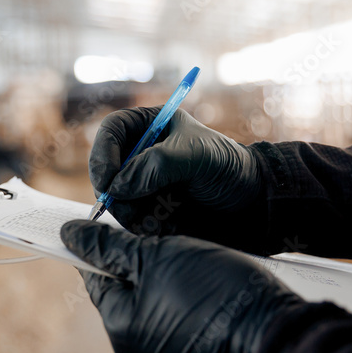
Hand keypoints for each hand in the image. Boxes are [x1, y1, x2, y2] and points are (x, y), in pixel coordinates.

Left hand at [60, 220, 303, 352]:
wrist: (281, 342)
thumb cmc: (218, 292)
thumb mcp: (160, 255)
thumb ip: (110, 247)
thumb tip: (69, 235)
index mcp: (122, 333)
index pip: (99, 283)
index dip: (107, 253)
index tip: (119, 234)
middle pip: (131, 306)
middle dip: (147, 277)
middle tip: (175, 251)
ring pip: (162, 325)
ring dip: (174, 300)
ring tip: (205, 277)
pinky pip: (193, 345)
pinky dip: (200, 324)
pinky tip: (220, 306)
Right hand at [91, 107, 266, 252]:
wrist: (248, 203)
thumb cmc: (227, 167)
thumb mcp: (195, 156)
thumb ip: (155, 166)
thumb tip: (118, 187)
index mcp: (149, 126)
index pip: (111, 132)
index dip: (103, 154)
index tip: (107, 181)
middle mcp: (139, 154)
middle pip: (104, 169)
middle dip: (112, 191)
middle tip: (126, 206)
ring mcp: (140, 184)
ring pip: (114, 200)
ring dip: (130, 212)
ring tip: (162, 215)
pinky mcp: (146, 210)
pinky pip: (129, 221)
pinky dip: (144, 226)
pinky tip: (169, 224)